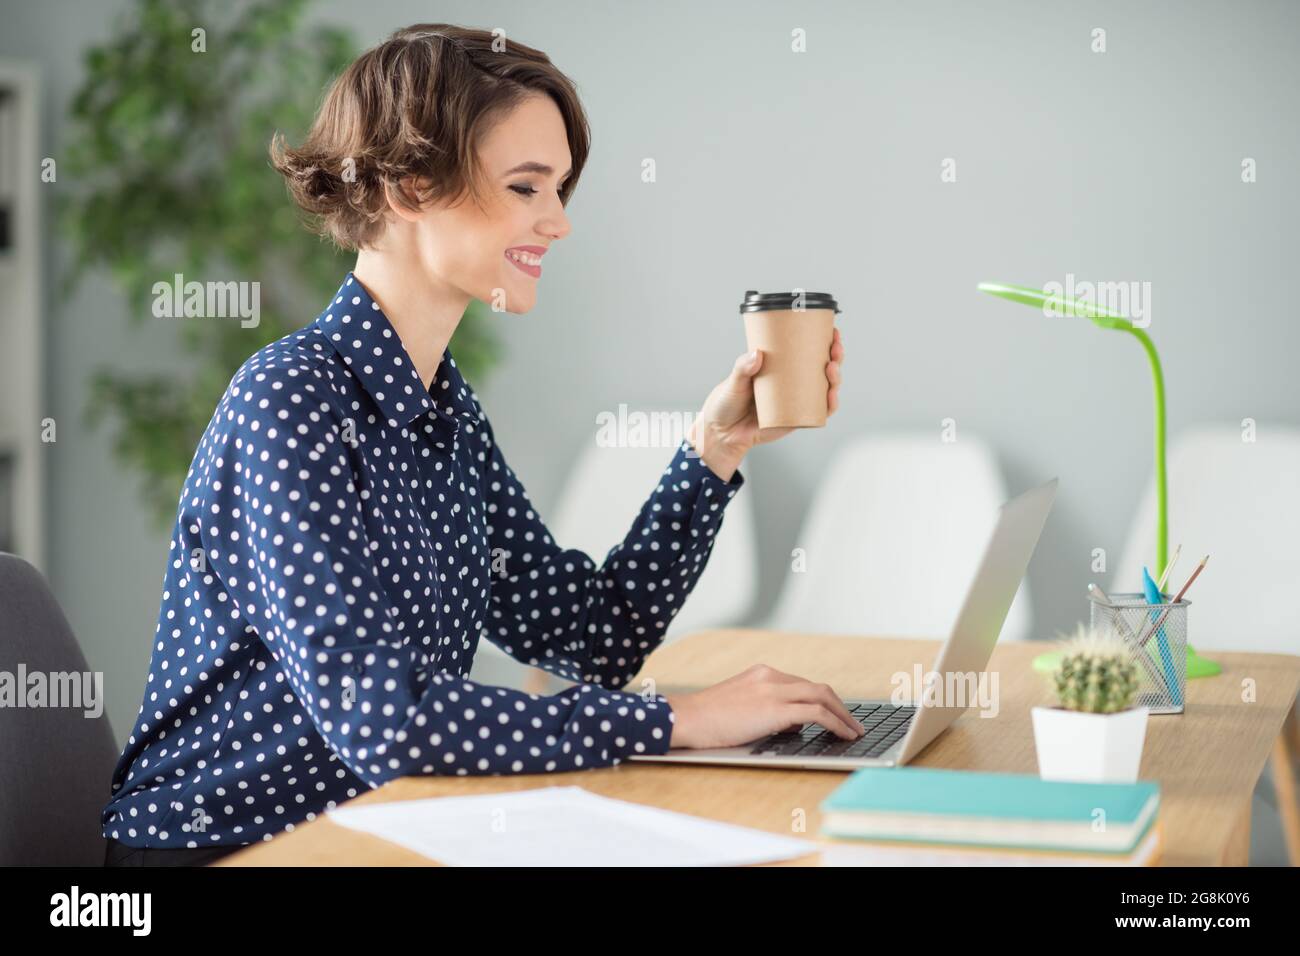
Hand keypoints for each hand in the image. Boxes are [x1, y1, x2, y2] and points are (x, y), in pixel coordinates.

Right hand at [664, 663, 863, 749]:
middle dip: (840, 707)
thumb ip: (766, 709)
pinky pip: (816, 713)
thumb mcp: (740, 706)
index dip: (824, 701)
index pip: (803, 685)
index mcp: (762, 674)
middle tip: (852, 723)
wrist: (685, 718)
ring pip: (823, 697)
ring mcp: (773, 690)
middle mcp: (771, 676)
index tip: (836, 714)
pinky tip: (843, 734)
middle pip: (818, 688)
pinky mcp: (775, 708)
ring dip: (843, 715)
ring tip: (853, 731)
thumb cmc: (707, 719)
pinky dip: (835, 723)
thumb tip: (793, 724)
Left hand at [688, 327, 844, 481]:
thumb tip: (757, 354)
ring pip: (826, 389)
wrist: (722, 434)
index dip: (826, 341)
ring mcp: (796, 401)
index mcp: (781, 368)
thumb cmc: (726, 403)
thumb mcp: (733, 381)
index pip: (808, 351)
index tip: (833, 332)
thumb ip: (742, 368)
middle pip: (824, 368)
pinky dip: (829, 405)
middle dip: (836, 358)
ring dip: (836, 379)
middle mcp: (793, 383)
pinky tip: (831, 397)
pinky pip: (818, 413)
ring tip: (831, 370)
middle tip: (834, 351)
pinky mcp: (796, 419)